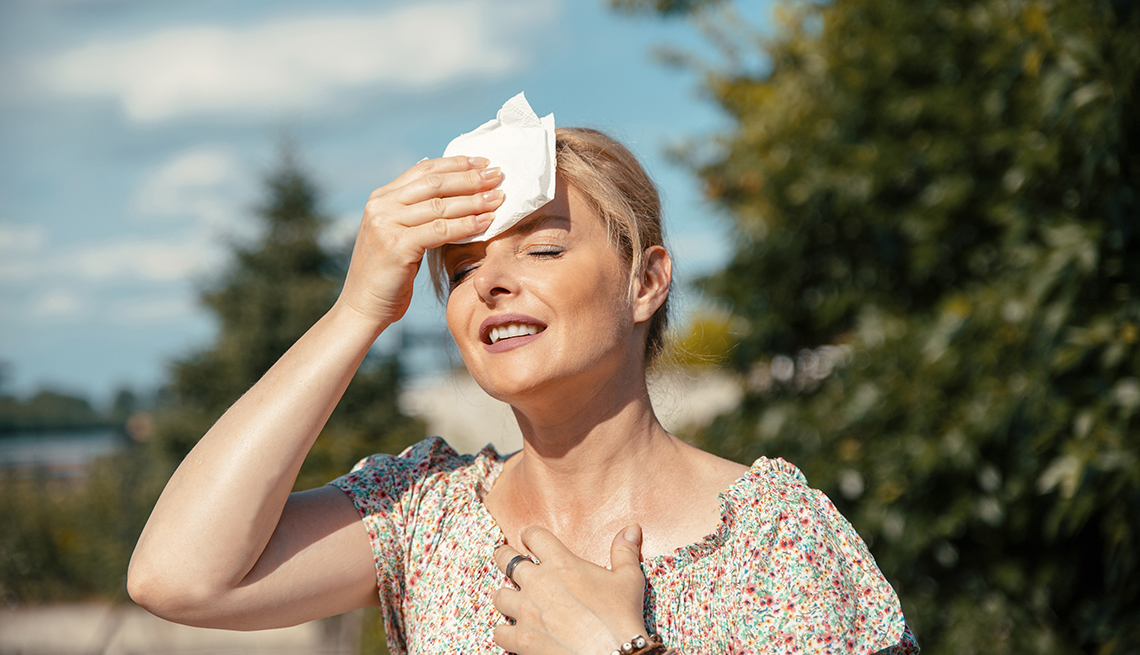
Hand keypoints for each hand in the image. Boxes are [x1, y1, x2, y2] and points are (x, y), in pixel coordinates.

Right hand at [336, 156, 504, 329]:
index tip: (483, 163)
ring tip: (499, 199)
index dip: (456, 164)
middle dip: (470, 178)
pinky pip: (440, 230)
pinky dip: (467, 225)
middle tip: (498, 176)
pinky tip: (486, 223)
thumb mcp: (398, 235)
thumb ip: (415, 213)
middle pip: (435, 184)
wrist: (362, 307)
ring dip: (474, 200)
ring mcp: (386, 225)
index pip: (424, 171)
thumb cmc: (387, 275)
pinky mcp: (396, 246)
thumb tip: (448, 190)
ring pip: (440, 205)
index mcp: (381, 198)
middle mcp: (381, 206)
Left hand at [493, 525, 648, 654]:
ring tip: (510, 598)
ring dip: (505, 596)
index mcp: (561, 563)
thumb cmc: (621, 616)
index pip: (534, 536)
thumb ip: (625, 551)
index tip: (528, 537)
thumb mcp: (628, 578)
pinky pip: (499, 632)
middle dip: (504, 556)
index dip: (530, 535)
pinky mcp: (521, 638)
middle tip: (506, 557)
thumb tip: (632, 528)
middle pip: (506, 559)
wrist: (611, 653)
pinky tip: (510, 632)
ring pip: (499, 595)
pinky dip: (504, 632)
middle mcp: (538, 582)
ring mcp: (526, 610)